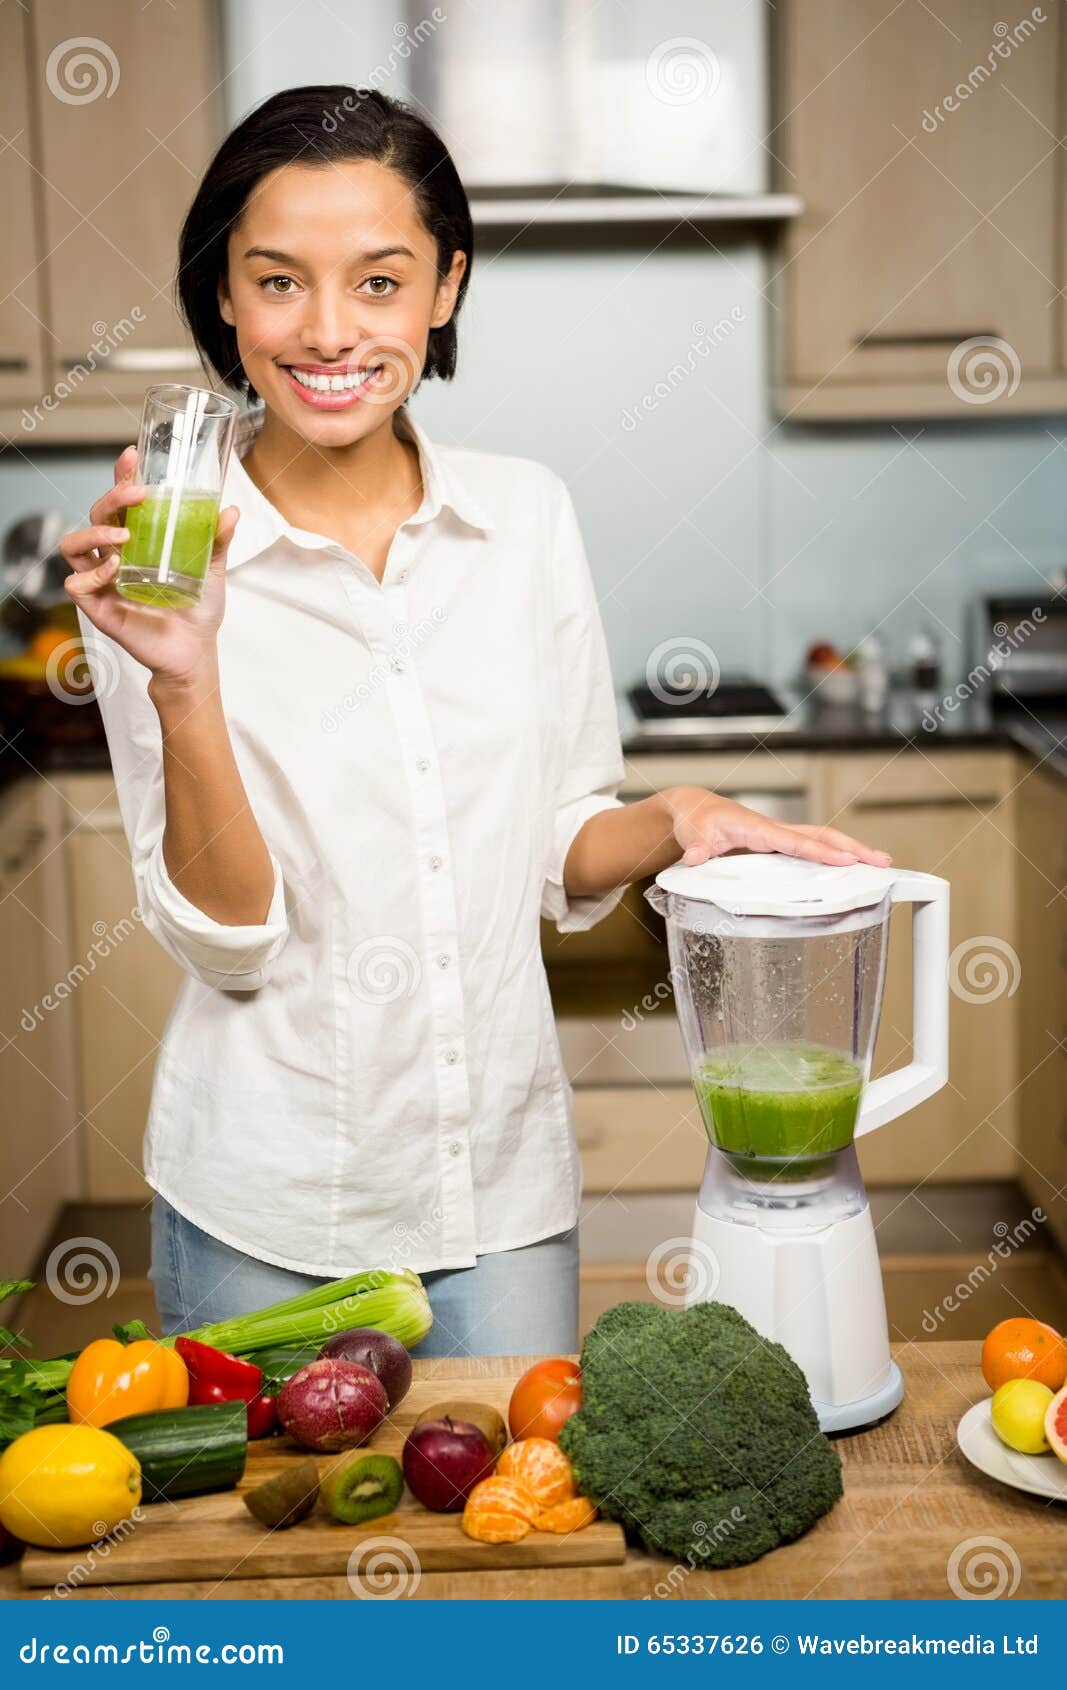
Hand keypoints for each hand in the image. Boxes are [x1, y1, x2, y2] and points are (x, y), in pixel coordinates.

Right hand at [61, 444, 238, 689]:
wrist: (196, 652)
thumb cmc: (199, 608)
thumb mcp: (213, 569)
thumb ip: (218, 540)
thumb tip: (230, 509)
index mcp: (138, 540)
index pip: (120, 501)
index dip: (120, 475)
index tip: (132, 455)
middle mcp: (114, 555)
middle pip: (96, 513)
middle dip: (112, 497)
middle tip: (137, 494)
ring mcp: (103, 580)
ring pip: (73, 544)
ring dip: (94, 531)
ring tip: (123, 535)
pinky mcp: (98, 607)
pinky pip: (77, 583)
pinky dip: (92, 572)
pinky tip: (115, 568)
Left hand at [664, 786, 891, 868]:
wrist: (696, 810)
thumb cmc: (697, 821)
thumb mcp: (694, 835)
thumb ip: (697, 848)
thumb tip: (696, 858)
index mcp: (758, 828)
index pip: (795, 841)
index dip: (821, 851)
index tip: (847, 859)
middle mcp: (773, 830)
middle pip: (821, 835)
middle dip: (852, 847)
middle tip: (883, 861)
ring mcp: (778, 836)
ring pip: (821, 839)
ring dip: (850, 849)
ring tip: (881, 863)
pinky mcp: (778, 844)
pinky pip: (811, 847)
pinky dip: (834, 853)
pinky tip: (851, 867)